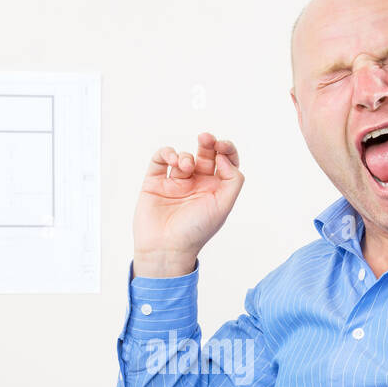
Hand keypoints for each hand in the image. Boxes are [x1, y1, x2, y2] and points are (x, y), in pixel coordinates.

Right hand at [133, 132, 242, 278]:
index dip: (226, 149)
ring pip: (184, 156)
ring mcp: (175, 183)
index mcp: (215, 190)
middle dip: (208, 143)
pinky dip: (166, 153)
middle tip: (206, 138)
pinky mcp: (155, 182)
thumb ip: (232, 180)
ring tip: (185, 167)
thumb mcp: (224, 206)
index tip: (222, 146)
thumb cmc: (195, 231)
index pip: (225, 163)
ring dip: (186, 156)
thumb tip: (223, 158)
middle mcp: (196, 185)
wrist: (165, 248)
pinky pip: (160, 159)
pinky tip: (172, 160)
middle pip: (206, 154)